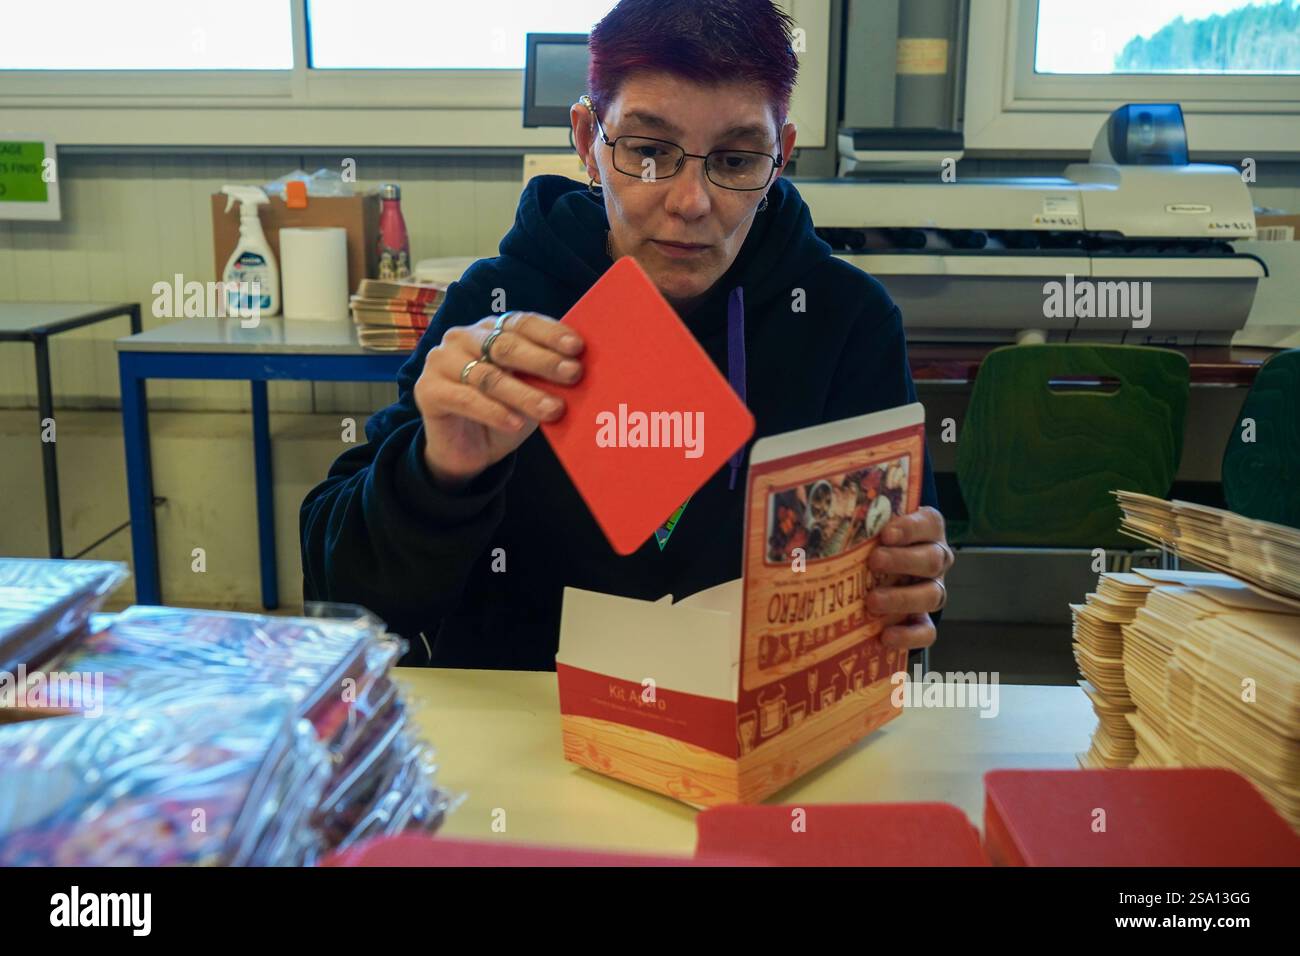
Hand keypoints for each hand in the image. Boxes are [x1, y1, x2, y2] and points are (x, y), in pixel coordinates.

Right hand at [413, 311, 583, 488]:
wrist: (467, 451)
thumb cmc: (504, 414)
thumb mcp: (530, 391)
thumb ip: (545, 376)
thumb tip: (579, 369)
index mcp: (491, 329)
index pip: (522, 322)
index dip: (550, 333)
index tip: (577, 348)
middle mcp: (463, 337)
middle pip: (506, 345)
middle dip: (543, 361)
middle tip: (573, 375)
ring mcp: (441, 360)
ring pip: (489, 376)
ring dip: (524, 394)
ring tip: (553, 410)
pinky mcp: (427, 389)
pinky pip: (467, 399)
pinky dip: (494, 412)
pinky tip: (515, 424)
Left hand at [864, 506, 952, 651]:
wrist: (875, 575)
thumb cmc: (869, 544)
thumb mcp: (865, 530)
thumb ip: (853, 524)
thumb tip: (810, 522)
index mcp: (926, 532)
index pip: (930, 523)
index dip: (911, 528)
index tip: (886, 534)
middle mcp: (935, 560)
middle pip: (933, 560)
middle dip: (903, 560)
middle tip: (874, 561)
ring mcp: (932, 591)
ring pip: (933, 595)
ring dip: (902, 598)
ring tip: (872, 601)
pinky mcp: (924, 621)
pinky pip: (927, 632)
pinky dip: (909, 635)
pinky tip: (885, 636)